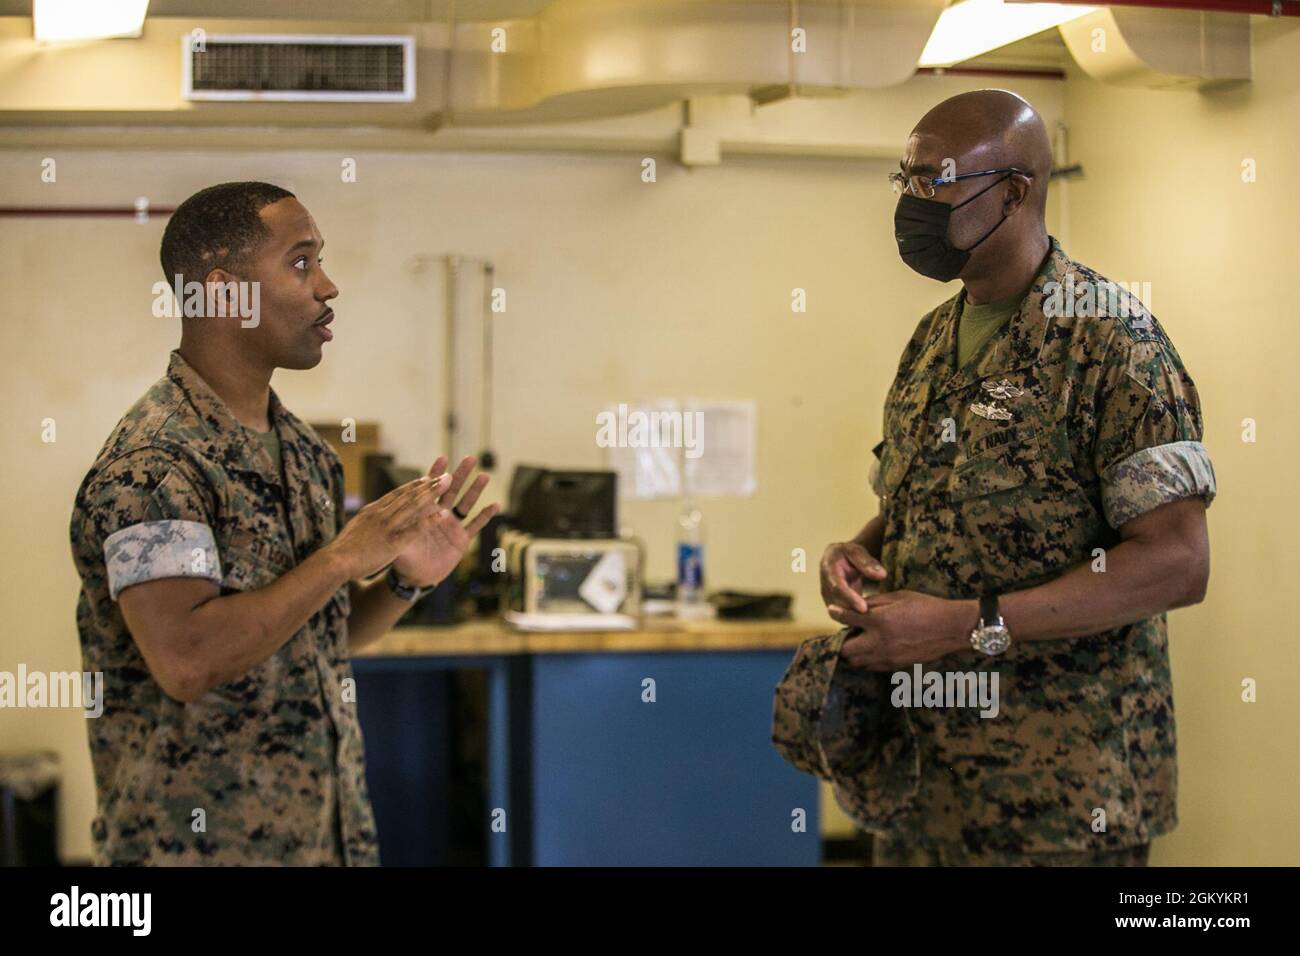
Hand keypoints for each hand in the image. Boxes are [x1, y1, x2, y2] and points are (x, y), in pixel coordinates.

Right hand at [328, 473, 451, 579]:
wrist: (335, 561)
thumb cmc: (342, 550)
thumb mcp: (354, 529)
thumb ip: (365, 523)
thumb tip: (367, 518)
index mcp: (372, 511)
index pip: (396, 494)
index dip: (413, 486)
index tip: (426, 479)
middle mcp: (381, 514)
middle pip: (408, 495)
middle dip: (428, 485)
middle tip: (445, 475)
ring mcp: (387, 526)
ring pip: (413, 506)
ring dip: (432, 494)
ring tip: (447, 484)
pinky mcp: (393, 541)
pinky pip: (415, 528)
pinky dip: (430, 520)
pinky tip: (443, 514)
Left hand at [391, 454, 500, 588]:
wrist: (415, 577)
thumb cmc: (404, 557)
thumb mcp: (399, 542)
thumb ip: (400, 530)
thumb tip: (395, 518)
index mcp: (424, 512)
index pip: (430, 488)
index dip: (437, 473)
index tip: (443, 458)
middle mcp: (440, 514)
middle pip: (452, 490)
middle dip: (461, 474)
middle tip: (470, 458)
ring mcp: (452, 525)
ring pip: (466, 503)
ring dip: (475, 490)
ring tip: (484, 475)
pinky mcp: (462, 539)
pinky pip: (475, 525)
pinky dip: (485, 516)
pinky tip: (495, 505)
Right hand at [820, 540, 886, 615]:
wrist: (837, 558)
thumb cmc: (847, 553)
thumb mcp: (857, 551)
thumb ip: (868, 563)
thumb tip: (882, 575)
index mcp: (828, 568)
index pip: (838, 587)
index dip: (850, 598)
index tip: (864, 608)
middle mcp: (824, 584)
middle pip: (836, 603)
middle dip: (853, 612)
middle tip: (872, 619)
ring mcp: (826, 595)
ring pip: (838, 611)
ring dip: (853, 617)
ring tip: (872, 621)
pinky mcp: (832, 603)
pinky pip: (841, 614)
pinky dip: (853, 617)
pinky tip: (867, 620)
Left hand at [833, 590, 976, 670]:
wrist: (951, 628)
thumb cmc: (926, 607)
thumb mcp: (898, 596)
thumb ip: (874, 603)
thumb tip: (855, 606)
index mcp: (880, 621)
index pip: (846, 618)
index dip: (836, 612)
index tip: (833, 610)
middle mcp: (880, 642)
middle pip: (846, 650)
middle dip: (843, 641)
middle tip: (849, 631)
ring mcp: (888, 657)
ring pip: (857, 663)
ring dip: (854, 653)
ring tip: (861, 640)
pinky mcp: (896, 666)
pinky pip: (872, 667)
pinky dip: (867, 660)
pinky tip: (874, 649)